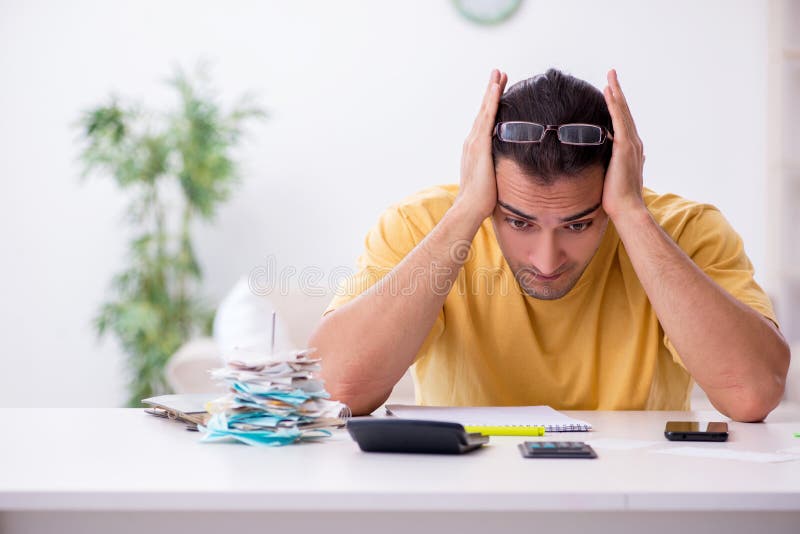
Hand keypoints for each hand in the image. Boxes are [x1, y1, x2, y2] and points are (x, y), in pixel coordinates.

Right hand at [456, 69, 507, 223]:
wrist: (469, 208)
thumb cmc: (481, 201)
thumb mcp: (492, 180)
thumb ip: (499, 171)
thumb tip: (512, 172)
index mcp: (475, 150)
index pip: (485, 123)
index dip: (491, 106)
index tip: (498, 92)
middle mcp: (472, 142)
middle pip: (484, 111)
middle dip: (491, 92)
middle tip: (498, 74)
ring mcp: (475, 141)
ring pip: (485, 110)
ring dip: (491, 91)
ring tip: (498, 74)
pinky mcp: (480, 144)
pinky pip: (488, 117)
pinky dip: (492, 101)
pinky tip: (496, 88)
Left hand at [601, 69, 646, 220]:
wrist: (627, 208)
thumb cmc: (617, 198)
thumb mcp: (613, 178)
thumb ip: (614, 166)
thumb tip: (611, 162)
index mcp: (630, 150)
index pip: (623, 123)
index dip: (617, 107)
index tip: (610, 92)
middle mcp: (633, 143)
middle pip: (624, 113)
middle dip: (617, 93)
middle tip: (611, 75)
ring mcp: (630, 144)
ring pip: (622, 112)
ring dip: (616, 93)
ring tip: (610, 76)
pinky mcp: (624, 147)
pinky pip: (619, 120)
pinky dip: (614, 105)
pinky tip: (609, 93)